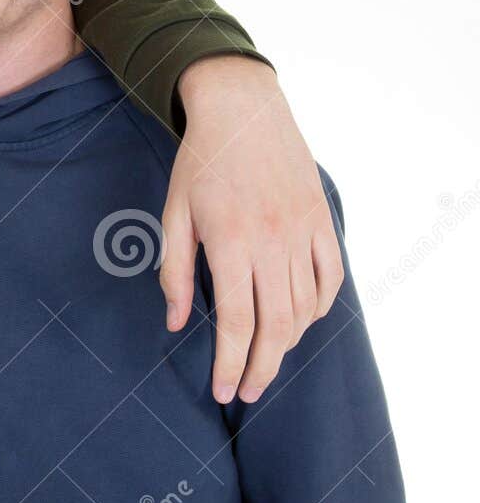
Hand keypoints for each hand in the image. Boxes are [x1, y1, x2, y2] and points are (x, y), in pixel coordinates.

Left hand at [159, 55, 343, 404]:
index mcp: (230, 241)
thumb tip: (176, 323)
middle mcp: (272, 241)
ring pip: (304, 307)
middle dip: (262, 368)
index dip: (232, 363)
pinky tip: (299, 323)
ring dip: (287, 343)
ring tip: (266, 361)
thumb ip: (174, 272)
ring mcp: (302, 232)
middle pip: (276, 325)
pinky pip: (330, 279)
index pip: (237, 321)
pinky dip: (317, 308)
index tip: (224, 391)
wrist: (243, 109)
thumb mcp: (174, 213)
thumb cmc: (200, 162)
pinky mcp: (322, 221)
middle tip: (248, 392)